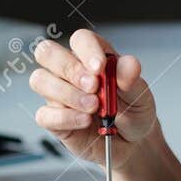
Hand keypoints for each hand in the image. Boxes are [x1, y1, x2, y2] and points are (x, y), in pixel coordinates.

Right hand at [29, 29, 156, 170]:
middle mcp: (71, 71)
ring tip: (94, 107)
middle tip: (93, 86)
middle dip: (70, 69)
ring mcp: (59, 94)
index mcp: (93, 56)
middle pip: (48, 52)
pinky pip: (44, 114)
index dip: (87, 50)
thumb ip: (132, 78)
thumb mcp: (140, 93)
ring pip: (40, 80)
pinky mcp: (54, 119)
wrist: (132, 141)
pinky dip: (65, 118)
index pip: (80, 39)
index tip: (100, 67)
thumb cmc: (133, 110)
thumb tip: (128, 64)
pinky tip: (84, 121)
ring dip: (68, 94)